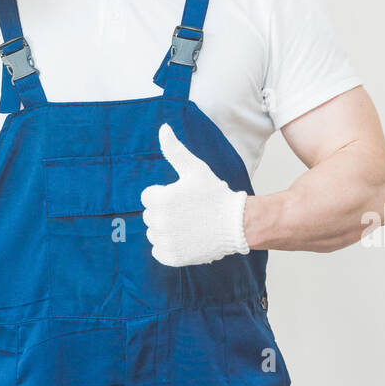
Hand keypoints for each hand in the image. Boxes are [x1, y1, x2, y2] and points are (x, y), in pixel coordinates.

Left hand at [140, 123, 249, 267]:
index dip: (164, 194)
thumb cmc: (215, 194)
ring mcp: (165, 241)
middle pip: (150, 215)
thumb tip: (163, 128)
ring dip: (166, 230)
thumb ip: (174, 150)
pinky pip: (158, 252)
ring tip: (188, 225)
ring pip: (153, 234)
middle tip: (187, 211)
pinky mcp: (172, 257)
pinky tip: (185, 239)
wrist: (236, 224)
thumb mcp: (195, 169)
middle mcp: (159, 222)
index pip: (147, 196)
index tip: (182, 197)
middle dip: (165, 212)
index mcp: (160, 199)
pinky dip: (169, 247)